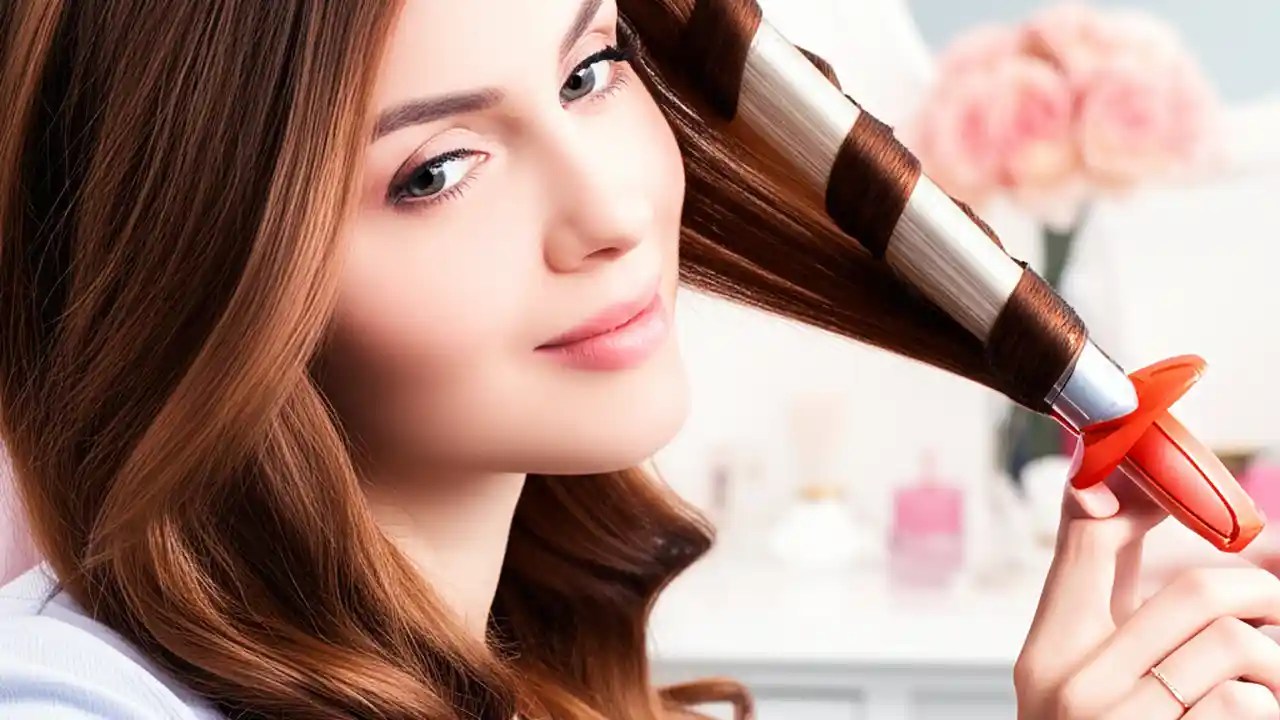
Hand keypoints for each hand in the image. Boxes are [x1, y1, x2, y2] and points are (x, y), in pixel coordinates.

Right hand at [1015, 461, 1279, 718]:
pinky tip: (1254, 717)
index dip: (1145, 494)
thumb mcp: (1078, 685)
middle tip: (1278, 606)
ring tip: (1272, 684)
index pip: (1090, 540)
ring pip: (1230, 642)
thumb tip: (1132, 519)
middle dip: (1257, 591)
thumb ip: (1109, 622)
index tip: (1186, 490)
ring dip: (1274, 663)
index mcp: (1048, 653)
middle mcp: (1073, 682)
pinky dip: (1264, 707)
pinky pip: (1242, 703)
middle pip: (1193, 590)